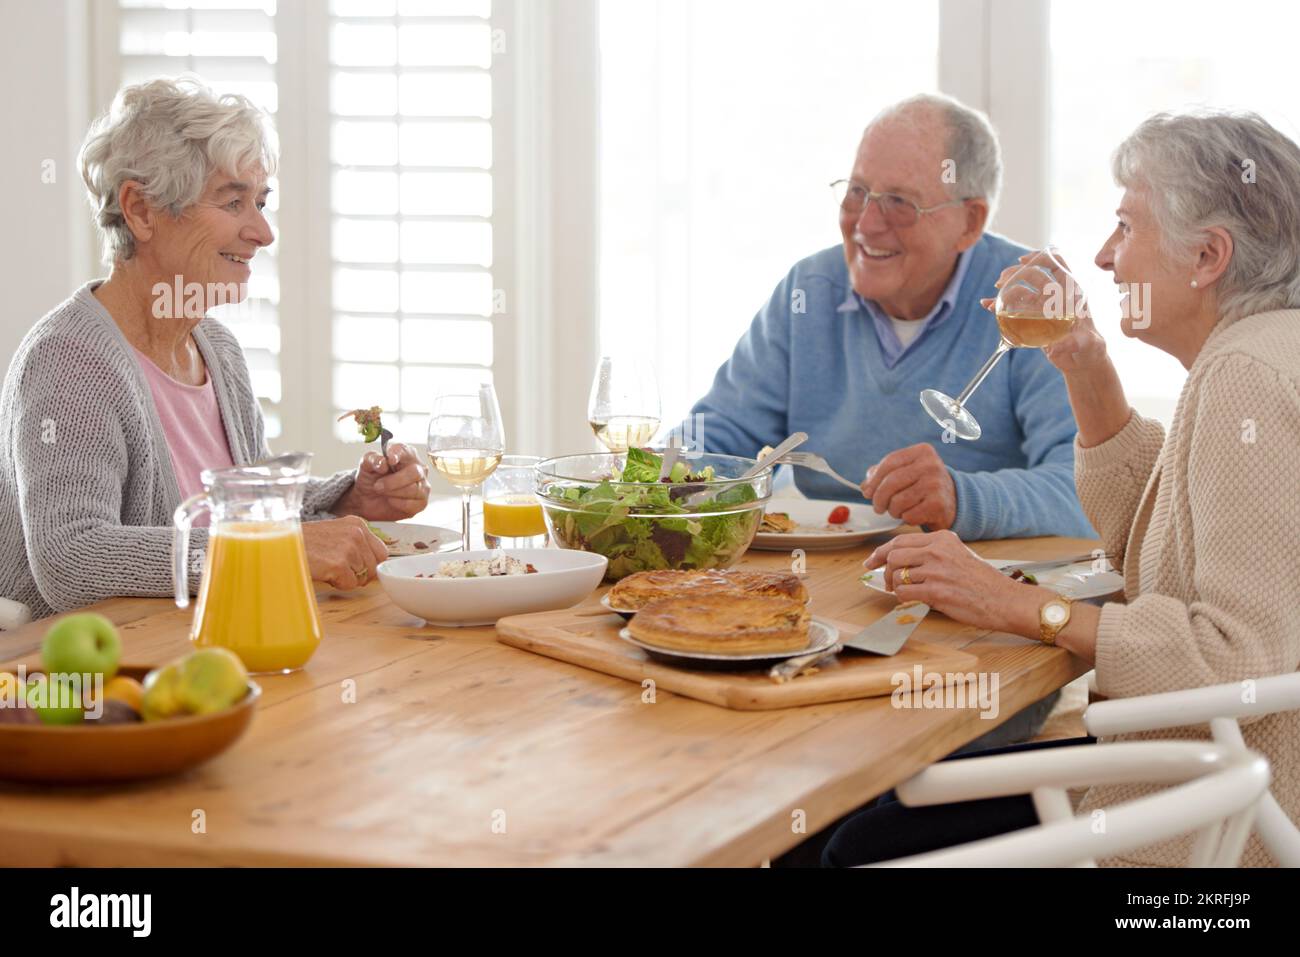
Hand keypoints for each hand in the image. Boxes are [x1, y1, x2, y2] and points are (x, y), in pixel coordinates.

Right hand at [302, 516, 387, 590]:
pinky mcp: (339, 564)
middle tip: (337, 568)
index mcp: (357, 523)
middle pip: (374, 567)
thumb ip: (356, 543)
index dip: (368, 565)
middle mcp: (357, 533)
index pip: (381, 553)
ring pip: (362, 578)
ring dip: (346, 578)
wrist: (280, 545)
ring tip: (326, 566)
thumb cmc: (305, 542)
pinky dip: (337, 584)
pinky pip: (350, 585)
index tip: (353, 566)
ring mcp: (349, 548)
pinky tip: (323, 572)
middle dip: (359, 574)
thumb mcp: (335, 533)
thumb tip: (373, 567)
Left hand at [333, 443, 430, 520]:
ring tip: (382, 492)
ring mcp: (422, 486)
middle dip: (394, 481)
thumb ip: (372, 459)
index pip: (406, 451)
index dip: (399, 454)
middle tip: (378, 485)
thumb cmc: (371, 478)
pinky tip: (390, 500)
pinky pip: (412, 504)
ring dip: (393, 492)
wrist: (368, 499)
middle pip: (414, 472)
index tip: (390, 459)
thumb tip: (383, 462)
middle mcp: (418, 468)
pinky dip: (398, 503)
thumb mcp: (366, 465)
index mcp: (406, 455)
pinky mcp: (421, 502)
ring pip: (414, 489)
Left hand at [860, 443, 956, 528]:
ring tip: (897, 510)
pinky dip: (905, 518)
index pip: (889, 462)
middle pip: (891, 482)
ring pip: (898, 501)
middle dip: (879, 498)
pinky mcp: (938, 504)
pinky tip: (912, 514)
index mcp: (922, 451)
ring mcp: (936, 484)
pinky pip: (908, 514)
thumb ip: (883, 474)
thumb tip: (865, 487)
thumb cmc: (922, 485)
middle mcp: (931, 465)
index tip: (867, 492)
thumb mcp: (907, 472)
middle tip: (878, 507)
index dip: (874, 479)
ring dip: (892, 510)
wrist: (953, 501)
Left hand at [864, 530, 1037, 633]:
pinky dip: (902, 599)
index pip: (900, 540)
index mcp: (942, 538)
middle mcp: (937, 550)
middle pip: (893, 555)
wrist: (1004, 599)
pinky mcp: (936, 591)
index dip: (880, 552)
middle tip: (886, 582)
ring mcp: (936, 570)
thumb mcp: (958, 554)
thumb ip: (932, 552)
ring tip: (905, 593)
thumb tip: (900, 559)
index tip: (871, 561)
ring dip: (895, 587)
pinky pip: (903, 593)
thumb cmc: (982, 582)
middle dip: (884, 570)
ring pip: (896, 575)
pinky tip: (913, 600)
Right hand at [981, 251, 1107, 375]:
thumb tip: (1060, 344)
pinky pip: (1014, 307)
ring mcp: (1042, 306)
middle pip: (1035, 274)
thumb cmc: (1090, 348)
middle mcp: (1056, 296)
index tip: (1023, 261)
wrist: (1080, 360)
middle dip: (1016, 273)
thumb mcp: (1087, 344)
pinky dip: (999, 305)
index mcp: (1071, 293)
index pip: (1058, 266)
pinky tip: (987, 305)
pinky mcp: (1032, 318)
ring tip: (995, 289)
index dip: (1041, 259)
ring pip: (1023, 288)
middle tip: (1001, 281)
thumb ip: (1077, 342)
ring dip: (1007, 285)